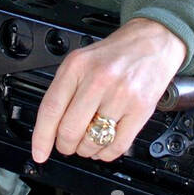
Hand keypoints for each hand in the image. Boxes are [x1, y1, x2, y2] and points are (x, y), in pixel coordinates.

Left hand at [30, 18, 187, 163]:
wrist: (153, 41)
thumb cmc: (117, 53)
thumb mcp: (82, 61)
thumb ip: (65, 90)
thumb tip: (50, 127)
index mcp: (77, 66)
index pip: (51, 109)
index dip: (41, 137)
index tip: (40, 153)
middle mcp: (98, 80)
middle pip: (69, 130)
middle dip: (65, 145)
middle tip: (68, 144)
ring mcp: (121, 95)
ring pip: (93, 141)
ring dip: (86, 149)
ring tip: (89, 141)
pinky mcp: (141, 108)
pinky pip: (117, 145)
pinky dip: (107, 153)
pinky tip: (105, 146)